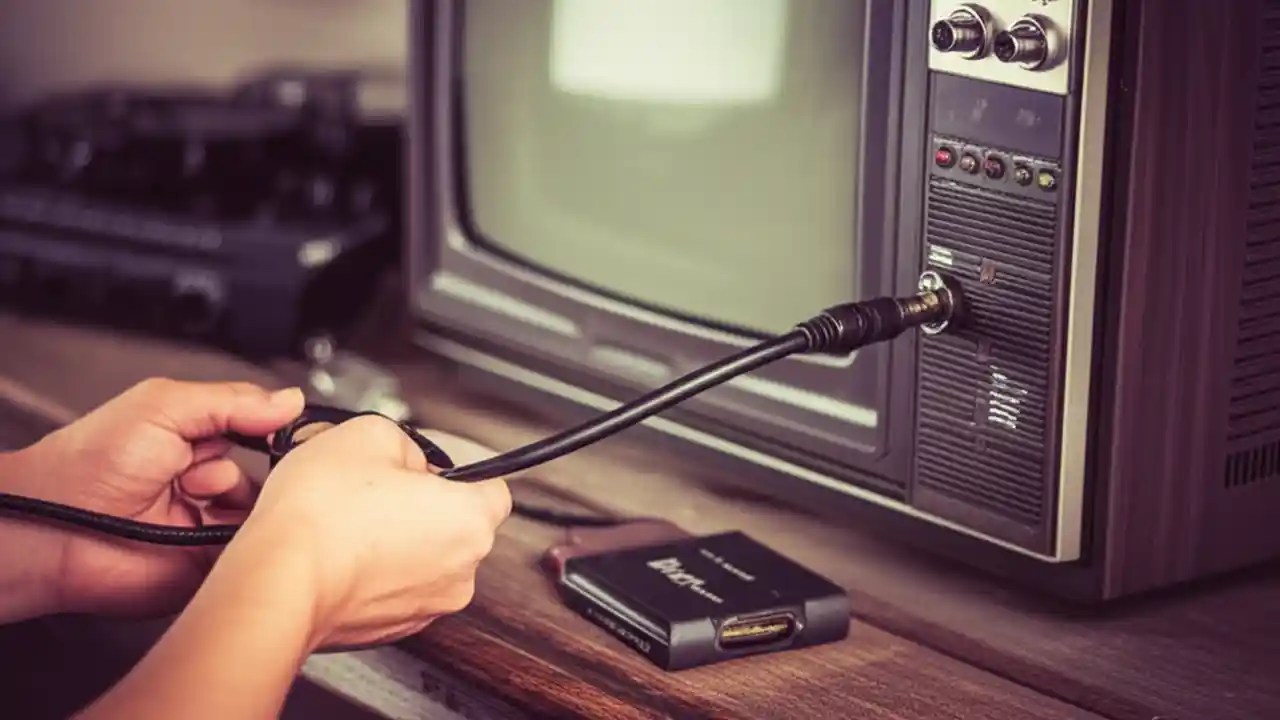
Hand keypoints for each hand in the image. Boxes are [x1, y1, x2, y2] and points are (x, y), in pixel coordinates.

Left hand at [1, 377, 303, 618]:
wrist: (54, 530)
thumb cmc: (89, 464)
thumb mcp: (164, 406)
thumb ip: (231, 400)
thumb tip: (290, 400)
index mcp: (199, 441)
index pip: (262, 431)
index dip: (279, 430)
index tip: (289, 428)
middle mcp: (208, 483)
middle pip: (271, 472)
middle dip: (263, 465)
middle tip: (239, 457)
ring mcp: (210, 523)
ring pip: (265, 510)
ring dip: (238, 497)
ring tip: (196, 490)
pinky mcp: (210, 564)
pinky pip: (251, 549)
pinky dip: (243, 534)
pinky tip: (211, 519)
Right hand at [230, 414, 510, 649]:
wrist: (277, 580)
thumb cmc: (321, 516)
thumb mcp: (368, 434)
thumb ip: (406, 443)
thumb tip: (407, 458)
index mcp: (470, 520)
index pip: (493, 487)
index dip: (458, 471)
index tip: (429, 469)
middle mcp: (459, 572)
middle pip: (457, 525)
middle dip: (423, 505)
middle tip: (377, 490)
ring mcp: (425, 607)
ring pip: (424, 560)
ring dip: (397, 540)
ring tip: (351, 521)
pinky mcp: (389, 630)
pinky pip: (393, 588)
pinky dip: (374, 572)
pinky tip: (341, 552)